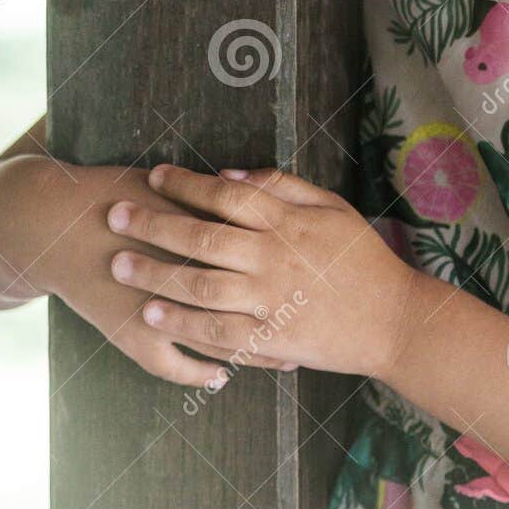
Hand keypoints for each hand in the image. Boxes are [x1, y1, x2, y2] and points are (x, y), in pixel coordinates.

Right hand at [3, 155, 296, 386]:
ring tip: (283, 360)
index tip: (323, 289)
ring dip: (254, 354)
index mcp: (202, 235)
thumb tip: (253, 191)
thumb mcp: (173, 188)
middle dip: (288, 323)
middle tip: (316, 332)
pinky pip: (172, 366)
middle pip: (253, 308)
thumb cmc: (117, 194)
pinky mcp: (132, 333)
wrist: (57, 220)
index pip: (264, 264)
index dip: (298, 280)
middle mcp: (186, 277)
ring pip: (220, 342)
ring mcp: (160, 310)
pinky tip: (219, 377)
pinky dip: (198, 373)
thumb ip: (213, 196)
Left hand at [103, 163, 419, 381]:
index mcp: (288, 222)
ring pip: (201, 285)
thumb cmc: (363, 259)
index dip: (186, 183)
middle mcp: (274, 258)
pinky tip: (151, 314)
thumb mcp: (333, 207)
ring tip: (120, 264)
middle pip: (202, 237)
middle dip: (153, 224)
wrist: (394, 320)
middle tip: (114, 215)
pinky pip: (217, 330)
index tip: (154, 175)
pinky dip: (181, 322)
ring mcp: (270, 300)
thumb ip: (284, 186)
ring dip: (156, 274)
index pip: (227, 194)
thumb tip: (231, 171)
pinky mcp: (271, 337)